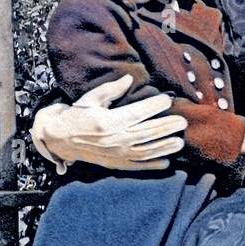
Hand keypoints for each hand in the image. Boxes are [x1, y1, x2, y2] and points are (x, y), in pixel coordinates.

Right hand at [31, 75, 186, 172]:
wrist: (62, 139)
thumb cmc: (78, 115)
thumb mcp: (91, 99)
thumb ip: (111, 90)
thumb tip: (128, 79)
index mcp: (110, 121)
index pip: (139, 112)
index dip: (155, 106)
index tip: (167, 100)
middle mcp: (116, 139)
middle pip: (148, 132)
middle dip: (167, 127)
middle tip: (183, 122)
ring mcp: (117, 154)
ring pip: (147, 151)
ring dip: (165, 147)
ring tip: (179, 141)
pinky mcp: (116, 164)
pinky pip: (138, 166)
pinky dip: (153, 165)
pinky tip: (167, 161)